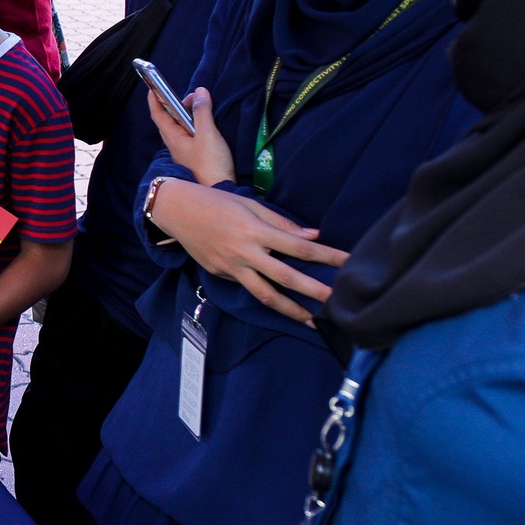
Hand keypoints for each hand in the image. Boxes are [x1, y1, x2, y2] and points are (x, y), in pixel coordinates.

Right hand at [147, 179, 345, 324]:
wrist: (176, 210)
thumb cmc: (216, 202)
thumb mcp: (250, 205)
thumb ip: (281, 223)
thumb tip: (312, 236)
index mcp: (255, 231)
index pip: (299, 248)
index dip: (326, 256)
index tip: (348, 262)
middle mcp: (245, 253)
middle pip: (286, 277)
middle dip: (314, 292)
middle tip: (337, 304)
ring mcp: (232, 267)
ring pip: (266, 295)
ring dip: (291, 311)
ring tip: (312, 322)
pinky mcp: (221, 275)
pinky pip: (248, 287)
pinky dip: (266, 296)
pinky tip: (281, 304)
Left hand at [149, 85, 234, 187]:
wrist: (218, 191)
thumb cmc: (210, 164)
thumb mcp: (208, 134)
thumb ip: (202, 112)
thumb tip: (199, 92)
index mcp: (172, 138)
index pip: (158, 115)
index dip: (154, 100)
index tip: (153, 87)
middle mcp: (174, 144)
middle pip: (168, 120)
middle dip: (176, 104)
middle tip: (192, 96)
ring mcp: (182, 152)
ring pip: (179, 128)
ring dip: (186, 114)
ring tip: (201, 106)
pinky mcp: (192, 157)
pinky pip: (187, 135)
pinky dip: (193, 124)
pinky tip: (204, 124)